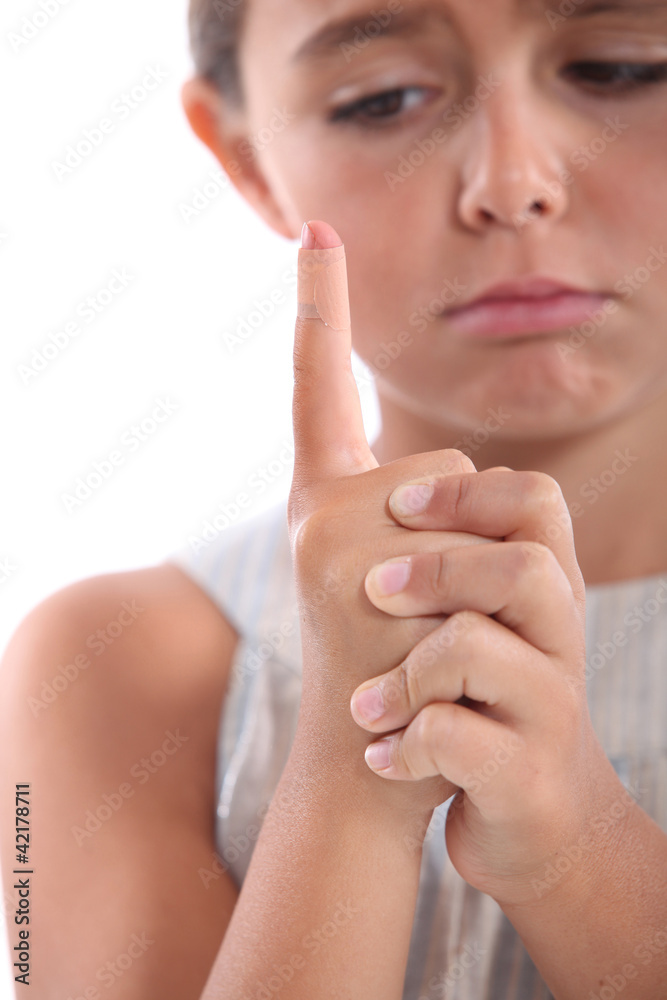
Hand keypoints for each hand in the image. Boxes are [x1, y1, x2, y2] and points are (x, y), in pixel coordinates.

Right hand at [288, 220, 498, 816]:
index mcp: (324, 501)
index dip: (319, 307)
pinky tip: (418, 634)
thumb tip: (453, 479)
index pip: (318, 386)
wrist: (365, 761)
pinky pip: (458, 522)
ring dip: (469, 556)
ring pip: (457, 488)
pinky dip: (467, 579)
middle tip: (416, 608)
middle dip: (460, 526)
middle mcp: (315, 502)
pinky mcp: (341, 551)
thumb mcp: (395, 582)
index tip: (318, 232)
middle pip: (440, 462)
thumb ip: (413, 514)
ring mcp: (322, 522)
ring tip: (421, 627)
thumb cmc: (392, 669)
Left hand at [349, 466, 622, 903]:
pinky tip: (381, 750)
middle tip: (373, 593)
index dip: (463, 492)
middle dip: (433, 570)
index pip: (532, 499)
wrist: (530, 811)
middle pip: (518, 565)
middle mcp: (557, 638)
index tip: (396, 503)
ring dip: (409, 668)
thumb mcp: (466, 607)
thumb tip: (324, 397)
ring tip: (368, 701)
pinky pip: (457, 739)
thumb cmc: (476, 691)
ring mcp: (546, 708)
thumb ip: (417, 523)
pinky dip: (405, 743)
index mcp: (541, 585)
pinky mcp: (524, 776)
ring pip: (478, 648)